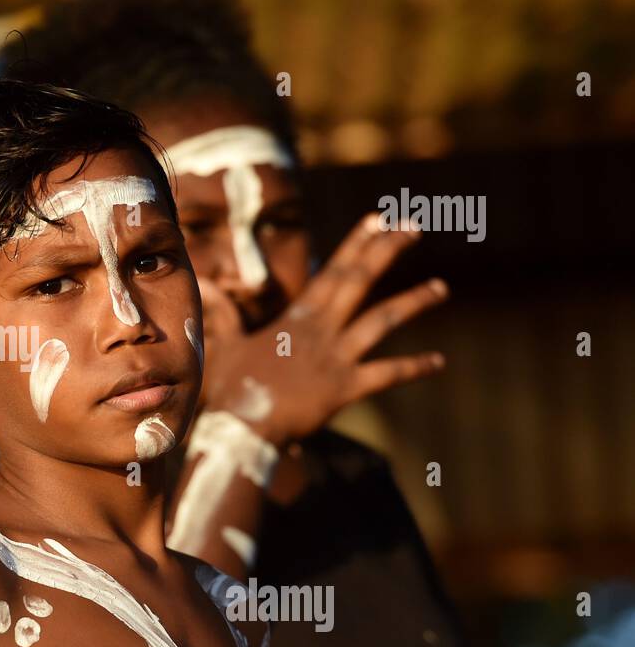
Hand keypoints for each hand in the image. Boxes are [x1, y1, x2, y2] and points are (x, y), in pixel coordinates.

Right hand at [197, 213, 447, 447]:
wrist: (242, 427)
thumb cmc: (232, 388)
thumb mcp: (225, 345)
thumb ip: (223, 314)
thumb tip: (204, 282)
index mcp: (297, 318)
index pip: (330, 270)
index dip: (355, 243)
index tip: (377, 219)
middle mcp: (321, 330)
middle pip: (359, 281)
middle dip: (386, 251)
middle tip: (414, 227)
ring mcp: (336, 357)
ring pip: (382, 320)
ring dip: (414, 301)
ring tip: (442, 287)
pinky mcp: (345, 388)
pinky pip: (387, 374)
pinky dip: (415, 367)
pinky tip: (440, 361)